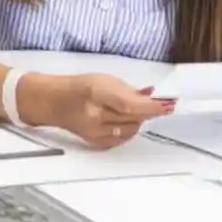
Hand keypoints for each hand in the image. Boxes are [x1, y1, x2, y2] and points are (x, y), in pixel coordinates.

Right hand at [46, 74, 175, 149]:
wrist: (53, 102)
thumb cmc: (78, 86)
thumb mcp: (103, 79)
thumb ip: (128, 89)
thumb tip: (152, 95)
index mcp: (96, 93)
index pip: (130, 105)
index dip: (152, 107)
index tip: (169, 105)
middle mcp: (95, 116)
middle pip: (133, 118)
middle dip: (148, 112)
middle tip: (158, 104)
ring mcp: (94, 132)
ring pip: (130, 130)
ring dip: (138, 121)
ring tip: (136, 111)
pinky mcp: (95, 142)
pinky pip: (121, 139)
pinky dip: (128, 130)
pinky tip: (126, 121)